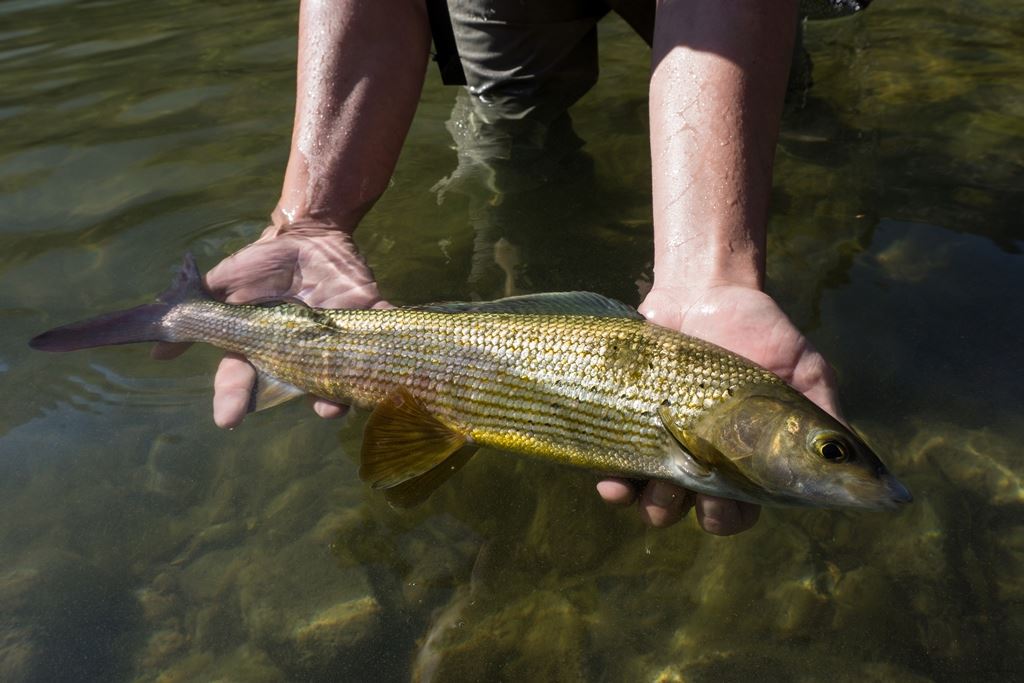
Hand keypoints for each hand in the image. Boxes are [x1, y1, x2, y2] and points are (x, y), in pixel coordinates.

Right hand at [152, 224, 388, 426]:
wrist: (308, 233)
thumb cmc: (263, 263)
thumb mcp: (225, 284)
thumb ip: (199, 316)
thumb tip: (156, 353)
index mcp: (265, 345)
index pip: (244, 377)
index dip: (234, 397)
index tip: (228, 418)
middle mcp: (303, 351)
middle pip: (303, 385)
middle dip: (310, 400)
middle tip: (316, 410)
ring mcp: (338, 337)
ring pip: (346, 372)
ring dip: (348, 388)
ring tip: (344, 399)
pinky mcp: (369, 317)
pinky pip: (386, 331)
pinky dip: (392, 338)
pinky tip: (392, 350)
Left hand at [597, 283, 841, 534]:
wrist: (704, 292)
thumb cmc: (762, 334)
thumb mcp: (804, 371)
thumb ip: (825, 418)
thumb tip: (858, 468)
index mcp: (747, 460)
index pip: (742, 510)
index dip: (734, 516)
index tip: (733, 502)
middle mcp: (704, 462)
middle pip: (698, 514)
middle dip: (699, 511)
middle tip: (701, 489)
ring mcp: (664, 447)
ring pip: (657, 503)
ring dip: (658, 504)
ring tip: (661, 481)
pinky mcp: (629, 428)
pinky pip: (617, 473)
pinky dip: (616, 486)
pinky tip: (616, 484)